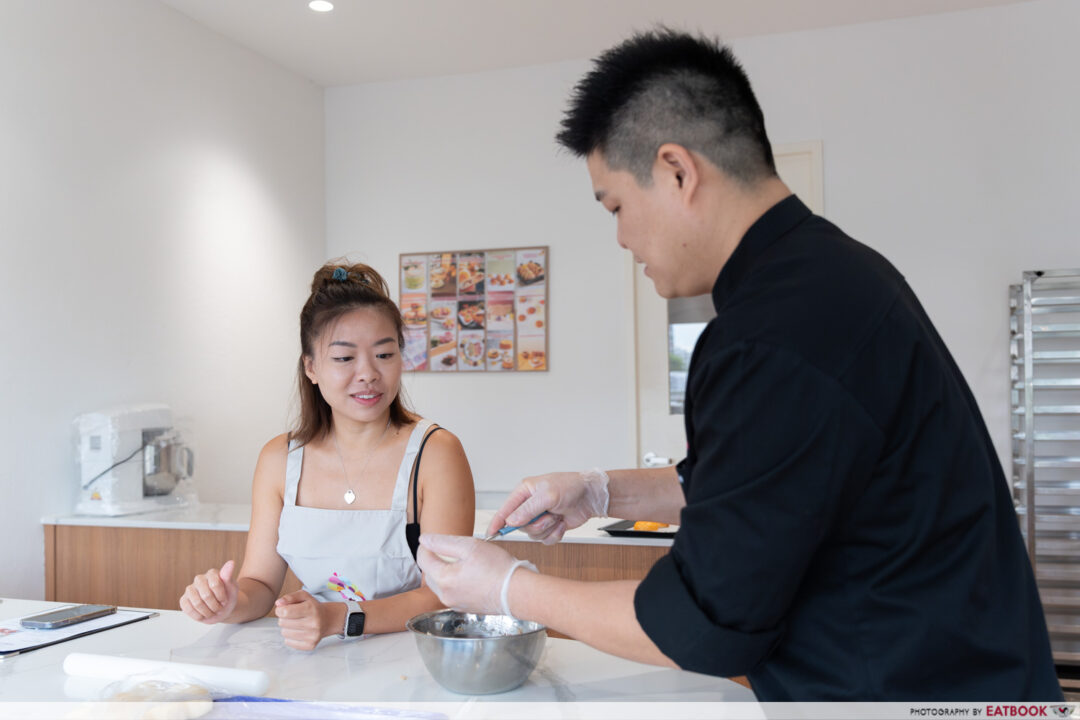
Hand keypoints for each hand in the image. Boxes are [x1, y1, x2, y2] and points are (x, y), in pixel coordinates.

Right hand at [179, 559, 238, 623]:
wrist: (222, 609)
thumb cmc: (228, 597)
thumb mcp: (232, 588)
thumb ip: (229, 576)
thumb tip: (231, 562)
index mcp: (212, 573)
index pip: (215, 585)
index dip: (221, 597)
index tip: (225, 600)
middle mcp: (199, 579)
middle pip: (206, 596)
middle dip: (215, 606)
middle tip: (219, 607)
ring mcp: (190, 589)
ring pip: (197, 603)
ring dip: (208, 612)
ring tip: (212, 611)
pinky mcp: (183, 599)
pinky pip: (188, 609)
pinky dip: (198, 615)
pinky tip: (203, 614)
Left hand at [274, 590, 332, 650]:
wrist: (327, 619)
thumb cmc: (312, 607)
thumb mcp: (303, 596)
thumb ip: (290, 597)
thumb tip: (278, 603)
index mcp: (311, 608)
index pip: (285, 612)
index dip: (279, 610)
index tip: (282, 609)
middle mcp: (314, 623)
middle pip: (282, 623)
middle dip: (283, 618)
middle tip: (292, 616)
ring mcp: (313, 636)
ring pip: (284, 633)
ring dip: (287, 628)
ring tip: (295, 623)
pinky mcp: (310, 645)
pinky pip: (288, 642)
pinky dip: (290, 637)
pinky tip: (298, 631)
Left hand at [417, 534, 534, 615]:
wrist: (517, 592)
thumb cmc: (498, 568)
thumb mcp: (470, 546)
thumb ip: (443, 542)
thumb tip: (425, 540)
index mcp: (444, 579)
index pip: (423, 559)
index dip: (425, 546)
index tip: (431, 539)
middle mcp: (446, 595)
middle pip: (429, 574)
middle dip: (432, 560)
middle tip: (444, 548)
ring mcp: (455, 604)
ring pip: (439, 585)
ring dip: (442, 572)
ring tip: (457, 560)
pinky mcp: (465, 608)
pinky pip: (451, 593)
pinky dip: (453, 582)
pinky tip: (467, 574)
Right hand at [488, 469, 608, 544]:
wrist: (590, 497)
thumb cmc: (570, 487)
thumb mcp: (547, 496)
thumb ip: (528, 510)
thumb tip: (511, 521)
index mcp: (524, 492)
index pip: (505, 510)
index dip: (497, 522)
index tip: (491, 533)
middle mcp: (529, 506)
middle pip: (520, 527)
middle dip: (536, 525)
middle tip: (548, 516)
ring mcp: (539, 517)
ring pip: (533, 535)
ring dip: (548, 528)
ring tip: (557, 517)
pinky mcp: (550, 527)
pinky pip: (545, 540)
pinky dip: (555, 534)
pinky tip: (562, 523)